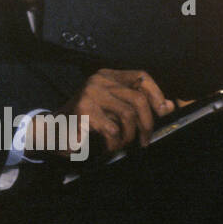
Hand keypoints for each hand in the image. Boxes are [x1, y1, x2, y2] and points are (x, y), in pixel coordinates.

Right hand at [56, 69, 174, 153]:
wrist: (52, 131)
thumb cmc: (85, 121)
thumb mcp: (112, 108)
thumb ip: (137, 105)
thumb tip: (170, 106)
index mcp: (107, 76)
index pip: (141, 76)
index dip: (157, 94)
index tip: (163, 113)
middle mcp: (98, 80)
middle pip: (138, 98)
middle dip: (147, 123)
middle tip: (146, 140)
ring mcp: (90, 94)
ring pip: (128, 114)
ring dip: (130, 136)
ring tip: (124, 145)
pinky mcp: (84, 111)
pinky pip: (113, 129)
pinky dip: (115, 143)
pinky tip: (109, 147)